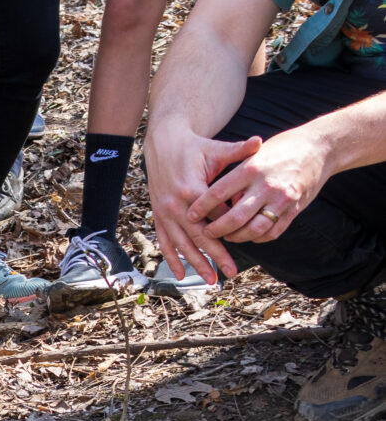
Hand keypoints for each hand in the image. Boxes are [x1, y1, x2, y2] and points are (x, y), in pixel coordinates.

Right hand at [145, 124, 259, 283]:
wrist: (163, 143)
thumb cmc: (194, 147)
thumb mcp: (216, 148)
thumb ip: (238, 150)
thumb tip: (261, 141)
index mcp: (191, 188)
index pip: (215, 215)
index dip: (230, 229)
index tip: (246, 242)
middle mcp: (175, 204)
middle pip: (199, 235)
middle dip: (215, 256)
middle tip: (231, 272)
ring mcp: (164, 212)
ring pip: (181, 243)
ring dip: (195, 263)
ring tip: (211, 279)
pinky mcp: (158, 215)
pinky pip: (165, 241)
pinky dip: (172, 259)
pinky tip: (181, 275)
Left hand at [185, 123, 327, 240]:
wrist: (320, 147)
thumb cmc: (283, 148)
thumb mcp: (256, 155)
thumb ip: (238, 176)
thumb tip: (223, 200)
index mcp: (252, 168)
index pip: (219, 191)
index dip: (202, 206)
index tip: (191, 215)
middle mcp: (266, 186)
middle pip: (235, 217)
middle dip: (216, 230)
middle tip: (206, 233)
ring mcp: (283, 200)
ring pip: (253, 229)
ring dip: (237, 237)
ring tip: (227, 236)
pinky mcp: (295, 210)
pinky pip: (272, 232)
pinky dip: (257, 237)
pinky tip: (249, 235)